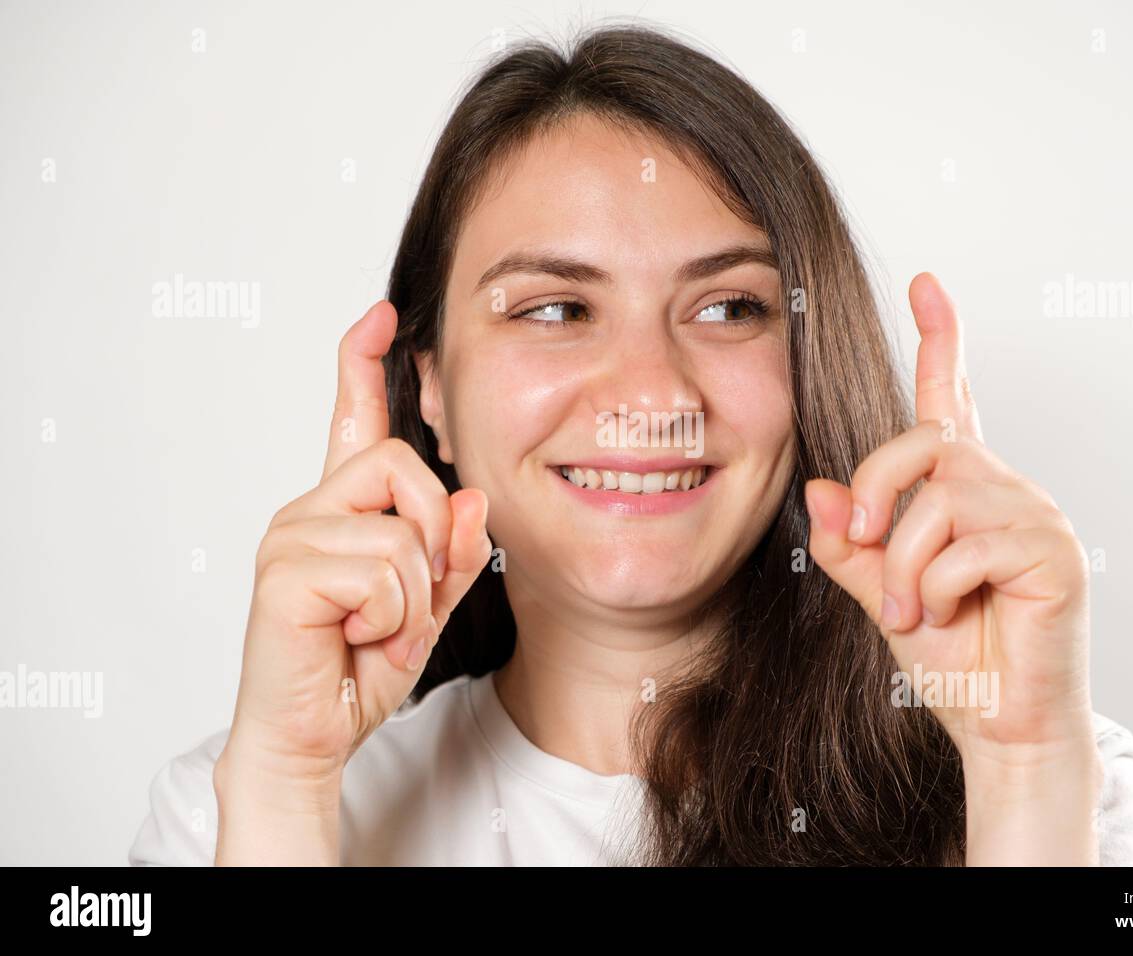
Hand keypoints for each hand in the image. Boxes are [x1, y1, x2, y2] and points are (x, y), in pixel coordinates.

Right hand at [218, 301, 491, 794]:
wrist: (314, 735)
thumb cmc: (361, 669)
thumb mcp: (429, 607)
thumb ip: (453, 553)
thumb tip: (474, 498)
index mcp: (342, 511)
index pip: (352, 420)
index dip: (363, 364)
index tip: (380, 316)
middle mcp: (309, 511)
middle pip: (404, 466)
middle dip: (435, 537)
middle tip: (413, 599)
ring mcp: (291, 536)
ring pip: (402, 533)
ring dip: (414, 600)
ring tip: (379, 632)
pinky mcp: (285, 572)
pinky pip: (382, 572)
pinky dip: (393, 620)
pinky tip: (358, 640)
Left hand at [805, 274, 1094, 765]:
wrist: (998, 725)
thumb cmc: (949, 656)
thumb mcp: (881, 593)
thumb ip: (851, 544)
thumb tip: (820, 489)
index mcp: (963, 492)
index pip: (951, 402)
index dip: (940, 342)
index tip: (926, 283)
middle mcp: (1004, 489)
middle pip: (925, 442)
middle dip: (879, 493)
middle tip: (870, 552)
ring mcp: (1035, 516)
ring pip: (939, 501)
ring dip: (906, 565)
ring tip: (914, 611)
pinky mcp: (1055, 553)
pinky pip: (969, 544)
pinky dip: (938, 587)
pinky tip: (950, 616)